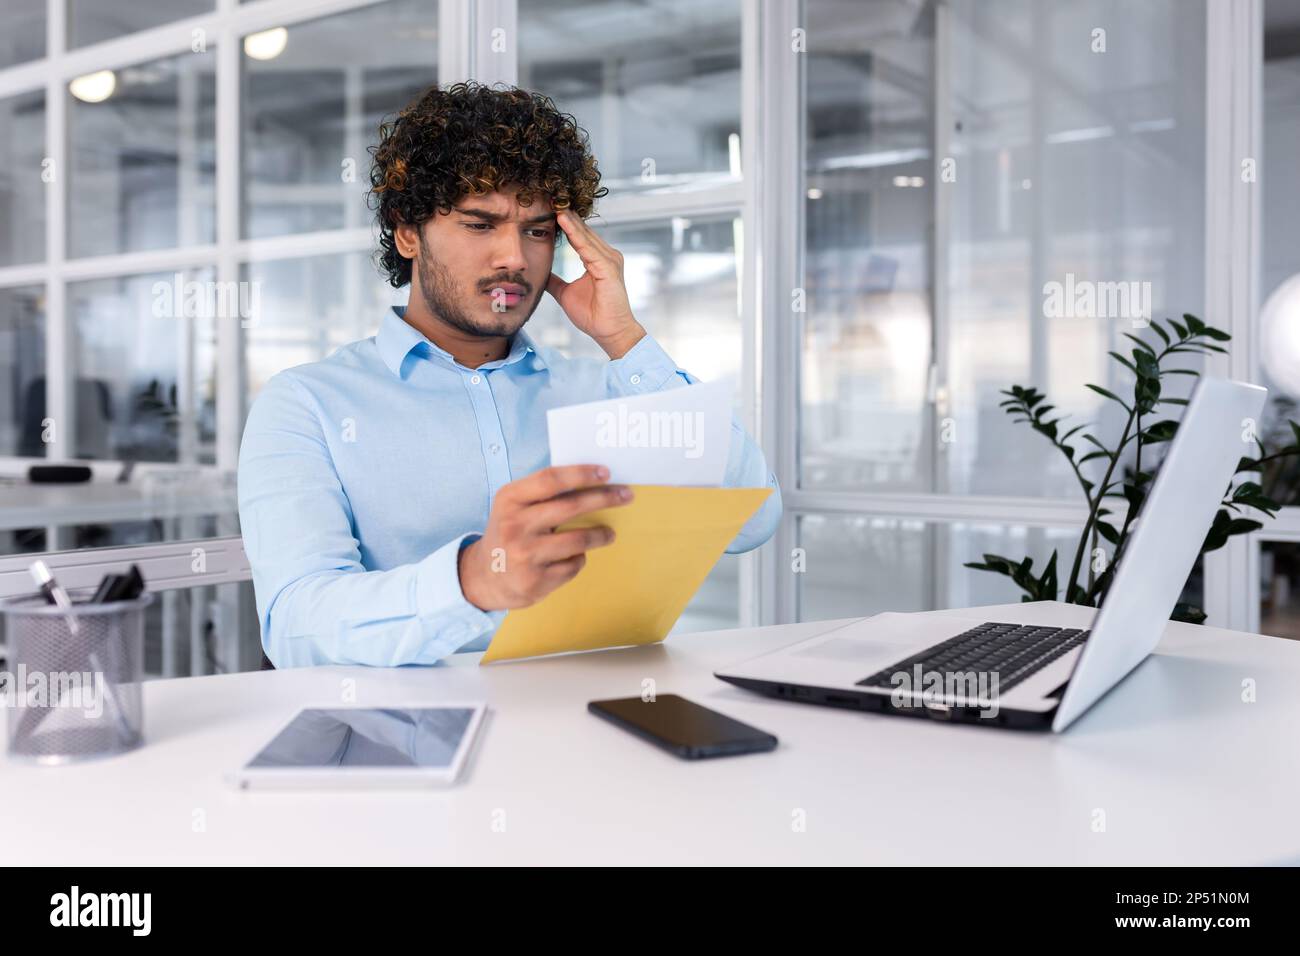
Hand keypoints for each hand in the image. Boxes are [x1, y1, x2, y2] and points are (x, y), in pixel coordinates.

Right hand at [457, 464, 633, 610]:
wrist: (485, 577)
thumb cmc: (510, 533)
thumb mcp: (514, 506)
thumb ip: (542, 493)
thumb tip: (591, 479)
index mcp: (509, 500)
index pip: (550, 480)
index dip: (581, 474)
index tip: (606, 472)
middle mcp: (515, 526)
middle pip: (570, 507)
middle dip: (604, 499)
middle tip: (626, 495)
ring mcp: (525, 555)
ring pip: (578, 541)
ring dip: (601, 535)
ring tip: (609, 534)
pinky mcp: (535, 581)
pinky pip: (573, 565)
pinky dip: (579, 559)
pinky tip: (575, 557)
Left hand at [547, 209, 645, 358]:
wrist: (610, 332)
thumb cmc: (593, 315)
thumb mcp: (566, 294)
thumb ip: (555, 281)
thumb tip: (541, 273)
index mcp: (598, 259)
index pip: (579, 235)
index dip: (564, 222)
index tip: (547, 208)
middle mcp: (606, 255)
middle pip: (583, 230)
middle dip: (566, 214)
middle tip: (549, 195)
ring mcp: (609, 260)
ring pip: (585, 234)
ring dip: (569, 219)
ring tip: (553, 202)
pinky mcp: (608, 267)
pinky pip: (588, 247)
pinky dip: (575, 234)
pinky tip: (564, 220)